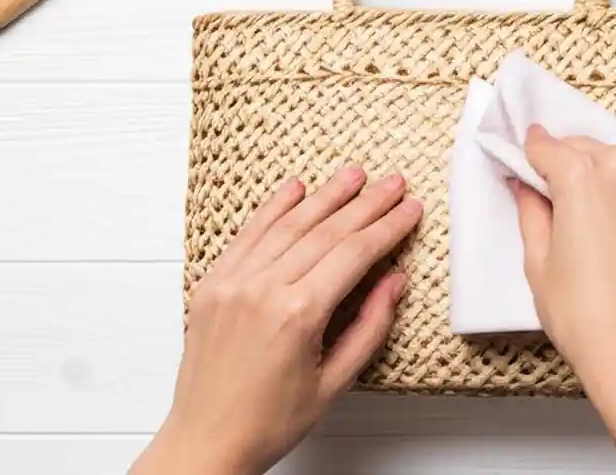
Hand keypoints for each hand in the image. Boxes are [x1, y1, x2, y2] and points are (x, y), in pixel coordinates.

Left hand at [131, 167, 421, 474]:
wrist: (206, 440)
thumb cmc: (267, 421)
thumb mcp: (335, 382)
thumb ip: (369, 327)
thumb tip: (393, 282)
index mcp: (297, 315)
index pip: (354, 253)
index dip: (387, 227)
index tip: (409, 209)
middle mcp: (262, 289)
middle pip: (325, 231)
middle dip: (365, 204)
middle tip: (392, 183)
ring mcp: (233, 282)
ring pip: (288, 224)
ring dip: (325, 196)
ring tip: (353, 175)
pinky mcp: (213, 283)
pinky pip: (248, 234)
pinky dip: (273, 208)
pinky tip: (295, 189)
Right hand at [510, 126, 615, 473]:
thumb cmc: (584, 314)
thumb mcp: (538, 260)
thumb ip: (530, 209)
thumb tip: (524, 185)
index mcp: (581, 176)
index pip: (545, 146)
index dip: (528, 156)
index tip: (522, 164)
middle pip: (582, 147)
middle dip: (562, 163)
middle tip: (549, 195)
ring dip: (597, 172)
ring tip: (586, 211)